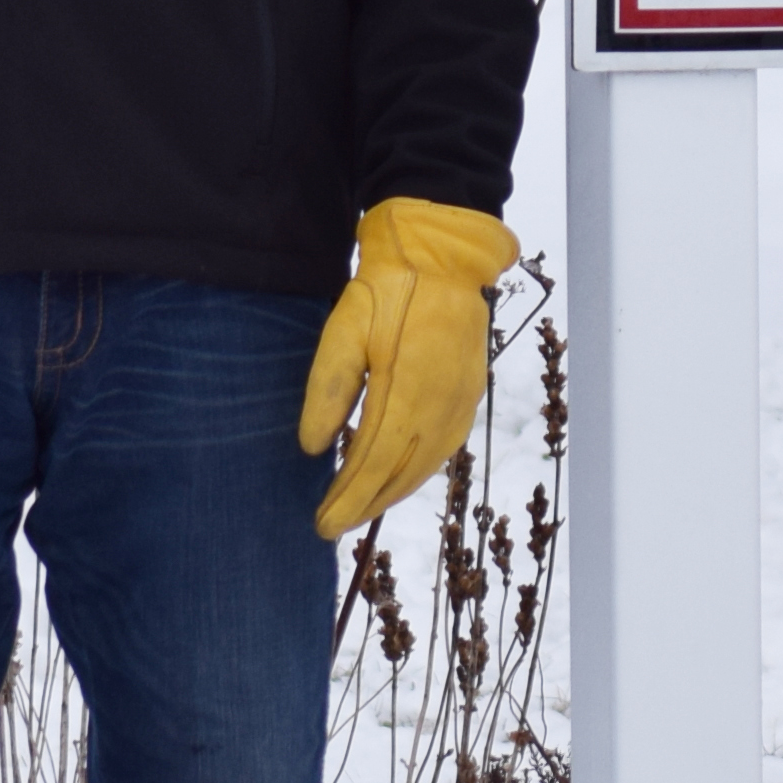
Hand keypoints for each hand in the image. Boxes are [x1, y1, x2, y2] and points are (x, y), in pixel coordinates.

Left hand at [298, 199, 516, 539]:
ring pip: (424, 468)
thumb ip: (328, 391)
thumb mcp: (344, 331)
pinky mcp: (470, 395)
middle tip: (331, 527)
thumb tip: (313, 449)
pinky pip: (442, 449)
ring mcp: (461, 403)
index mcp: (408, 391)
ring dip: (390, 494)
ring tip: (359, 510)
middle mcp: (441, 407)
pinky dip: (415, 473)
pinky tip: (397, 478)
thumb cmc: (388, 289)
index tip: (321, 524)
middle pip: (400, 476)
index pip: (373, 464)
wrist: (444, 256)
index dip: (347, 500)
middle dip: (364, 506)